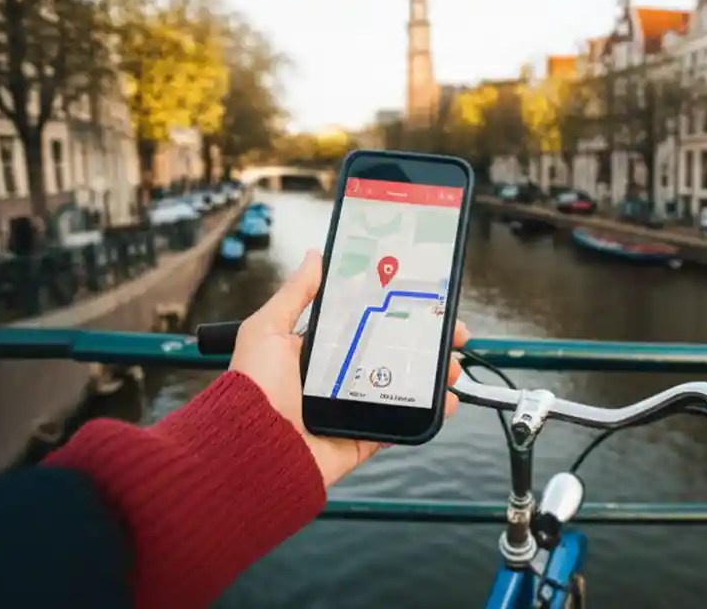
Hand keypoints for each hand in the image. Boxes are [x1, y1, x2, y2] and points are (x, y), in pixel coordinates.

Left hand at [230, 249, 469, 486]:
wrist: (254, 449)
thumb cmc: (254, 388)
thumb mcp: (267, 330)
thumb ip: (294, 295)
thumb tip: (314, 257)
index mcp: (318, 352)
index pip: (365, 324)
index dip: (395, 312)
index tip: (422, 300)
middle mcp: (337, 379)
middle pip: (392, 353)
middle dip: (424, 342)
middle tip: (451, 332)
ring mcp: (353, 409)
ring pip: (404, 387)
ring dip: (433, 374)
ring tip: (452, 365)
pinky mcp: (364, 437)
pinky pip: (402, 423)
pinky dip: (428, 412)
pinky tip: (447, 399)